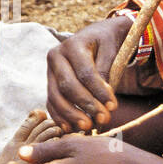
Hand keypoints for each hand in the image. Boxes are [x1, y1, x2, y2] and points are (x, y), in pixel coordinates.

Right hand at [46, 16, 131, 133]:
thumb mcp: (112, 50)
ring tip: (87, 126)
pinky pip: (51, 102)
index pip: (85, 73)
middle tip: (102, 119)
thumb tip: (103, 100)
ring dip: (71, 115)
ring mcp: (50, 71)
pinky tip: (71, 128)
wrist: (97, 35)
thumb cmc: (107, 43)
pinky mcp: (50, 83)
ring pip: (55, 96)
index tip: (113, 106)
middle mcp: (56, 56)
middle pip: (67, 86)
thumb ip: (107, 72)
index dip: (98, 91)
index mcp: (72, 45)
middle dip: (85, 105)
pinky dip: (60, 116)